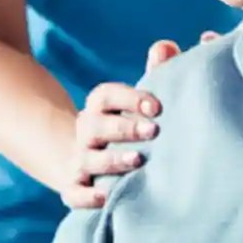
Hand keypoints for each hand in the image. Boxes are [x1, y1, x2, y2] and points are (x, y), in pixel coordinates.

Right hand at [60, 31, 222, 208]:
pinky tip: (107, 197)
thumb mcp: (138, 101)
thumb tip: (168, 45)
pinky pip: (73, 194)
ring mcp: (78, 161)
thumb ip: (155, 71)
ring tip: (138, 160)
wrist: (85, 161)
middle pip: (94, 125)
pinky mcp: (74, 188)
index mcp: (99, 107)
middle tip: (153, 130)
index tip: (156, 106)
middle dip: (122, 127)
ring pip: (87, 159)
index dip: (129, 98)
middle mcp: (85, 132)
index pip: (105, 96)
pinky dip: (86, 196)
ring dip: (111, 160)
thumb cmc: (126, 125)